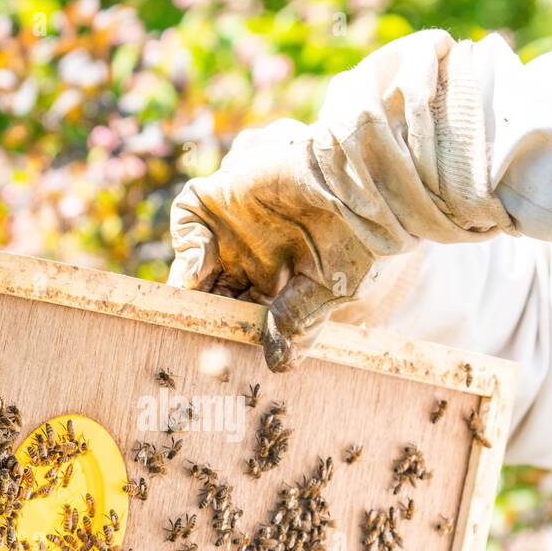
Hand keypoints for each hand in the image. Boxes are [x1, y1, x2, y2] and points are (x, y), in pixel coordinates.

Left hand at [168, 119, 374, 369]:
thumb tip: (278, 366)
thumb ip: (296, 324)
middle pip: (209, 291)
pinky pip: (186, 218)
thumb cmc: (358, 241)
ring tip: (193, 306)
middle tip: (194, 331)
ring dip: (186, 287)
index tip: (218, 350)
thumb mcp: (328, 291)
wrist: (365, 184)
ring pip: (193, 262)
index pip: (237, 312)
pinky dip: (185, 245)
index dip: (225, 330)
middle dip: (200, 312)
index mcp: (275, 283)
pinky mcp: (223, 197)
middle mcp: (250, 257)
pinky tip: (198, 269)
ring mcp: (234, 228)